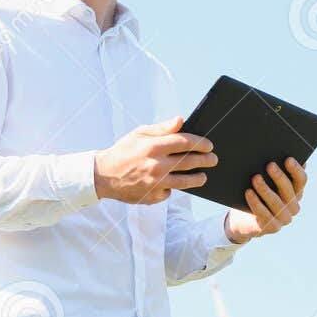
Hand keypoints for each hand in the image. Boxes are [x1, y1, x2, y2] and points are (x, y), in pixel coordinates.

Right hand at [94, 116, 217, 204]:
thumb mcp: (139, 133)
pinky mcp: (152, 196)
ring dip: (198, 178)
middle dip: (205, 160)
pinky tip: (174, 184)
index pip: (185, 142)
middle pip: (189, 162)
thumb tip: (181, 120)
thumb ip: (162, 128)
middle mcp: (156, 165)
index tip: (209, 145)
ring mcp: (155, 183)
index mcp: (153, 146)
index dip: (200, 143)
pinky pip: (169, 192)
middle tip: (213, 159)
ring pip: (185, 182)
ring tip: (203, 176)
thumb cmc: (123, 151)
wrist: (103, 175)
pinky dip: (172, 188)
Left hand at [223, 157, 307, 243]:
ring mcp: (284, 218)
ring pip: (276, 202)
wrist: (245, 219)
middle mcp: (293, 206)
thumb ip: (274, 171)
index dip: (296, 170)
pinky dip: (256, 202)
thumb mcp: (267, 182)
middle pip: (289, 190)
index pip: (301, 180)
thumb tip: (276, 152)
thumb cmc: (258, 194)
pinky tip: (249, 192)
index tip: (288, 159)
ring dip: (265, 189)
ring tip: (256, 178)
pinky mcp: (272, 227)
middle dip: (279, 177)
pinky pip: (264, 214)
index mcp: (296, 192)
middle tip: (269, 165)